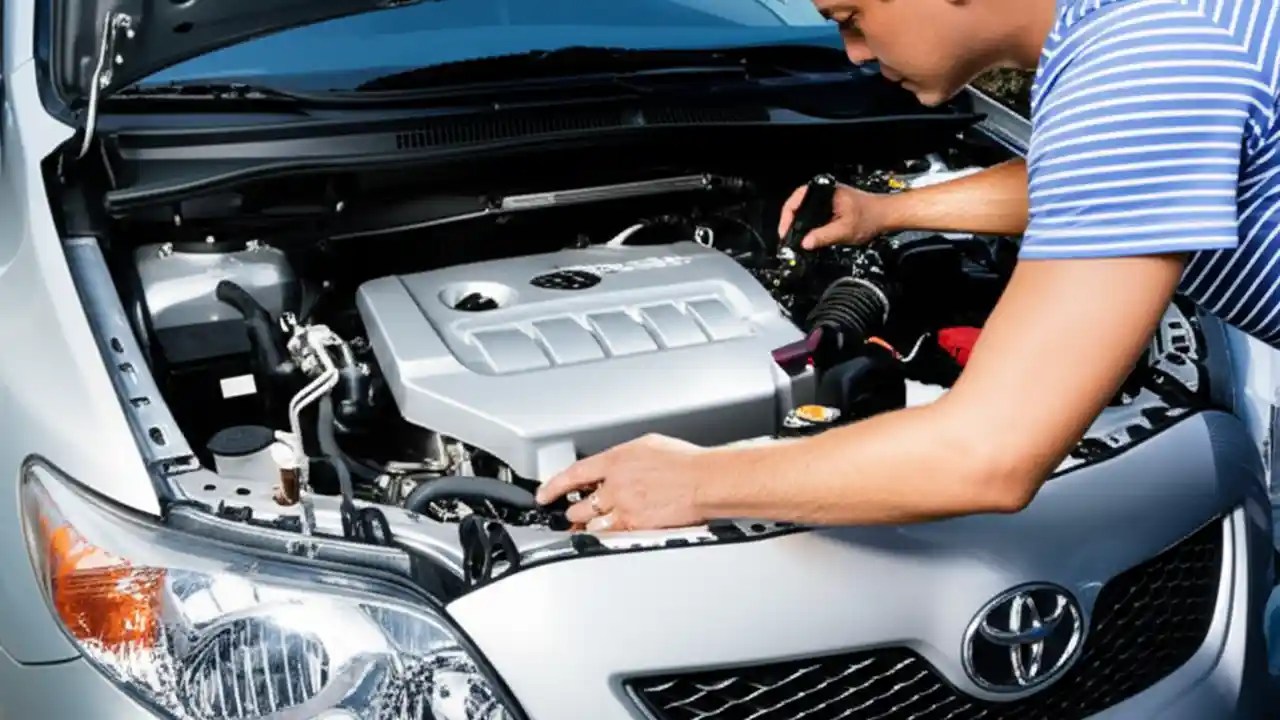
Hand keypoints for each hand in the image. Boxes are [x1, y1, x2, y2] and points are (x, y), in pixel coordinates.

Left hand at [535, 434, 709, 531]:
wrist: (703, 480)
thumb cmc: (685, 461)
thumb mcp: (648, 445)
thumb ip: (624, 456)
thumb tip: (615, 462)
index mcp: (615, 460)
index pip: (573, 474)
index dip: (554, 486)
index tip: (545, 494)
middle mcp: (614, 485)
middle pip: (579, 505)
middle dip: (574, 511)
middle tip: (573, 513)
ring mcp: (623, 508)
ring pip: (591, 524)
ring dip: (588, 526)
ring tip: (590, 526)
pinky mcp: (636, 526)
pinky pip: (610, 535)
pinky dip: (606, 535)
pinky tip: (608, 534)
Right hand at [777, 181, 885, 248]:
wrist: (885, 215)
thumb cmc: (870, 217)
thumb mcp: (844, 230)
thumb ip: (823, 236)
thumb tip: (805, 243)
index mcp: (825, 191)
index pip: (795, 201)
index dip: (786, 219)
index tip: (785, 233)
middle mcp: (824, 191)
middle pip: (797, 205)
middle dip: (791, 222)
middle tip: (788, 238)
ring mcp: (827, 198)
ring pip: (804, 210)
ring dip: (800, 224)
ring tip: (797, 238)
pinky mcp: (830, 205)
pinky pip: (813, 213)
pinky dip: (809, 224)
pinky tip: (809, 234)